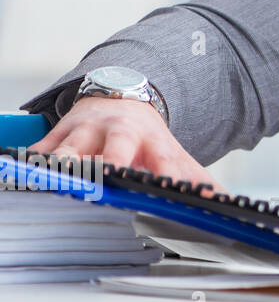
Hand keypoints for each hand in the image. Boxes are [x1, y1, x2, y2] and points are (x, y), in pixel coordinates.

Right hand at [28, 96, 227, 194]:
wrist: (122, 98)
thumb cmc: (148, 139)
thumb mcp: (175, 156)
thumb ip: (196, 180)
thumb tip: (225, 202)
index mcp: (155, 143)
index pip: (165, 162)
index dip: (167, 177)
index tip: (167, 192)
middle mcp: (121, 134)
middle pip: (117, 149)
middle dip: (112, 163)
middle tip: (108, 180)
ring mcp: (88, 131)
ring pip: (73, 148)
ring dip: (67, 164)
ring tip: (63, 180)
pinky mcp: (59, 132)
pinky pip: (42, 147)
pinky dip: (35, 161)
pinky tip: (30, 172)